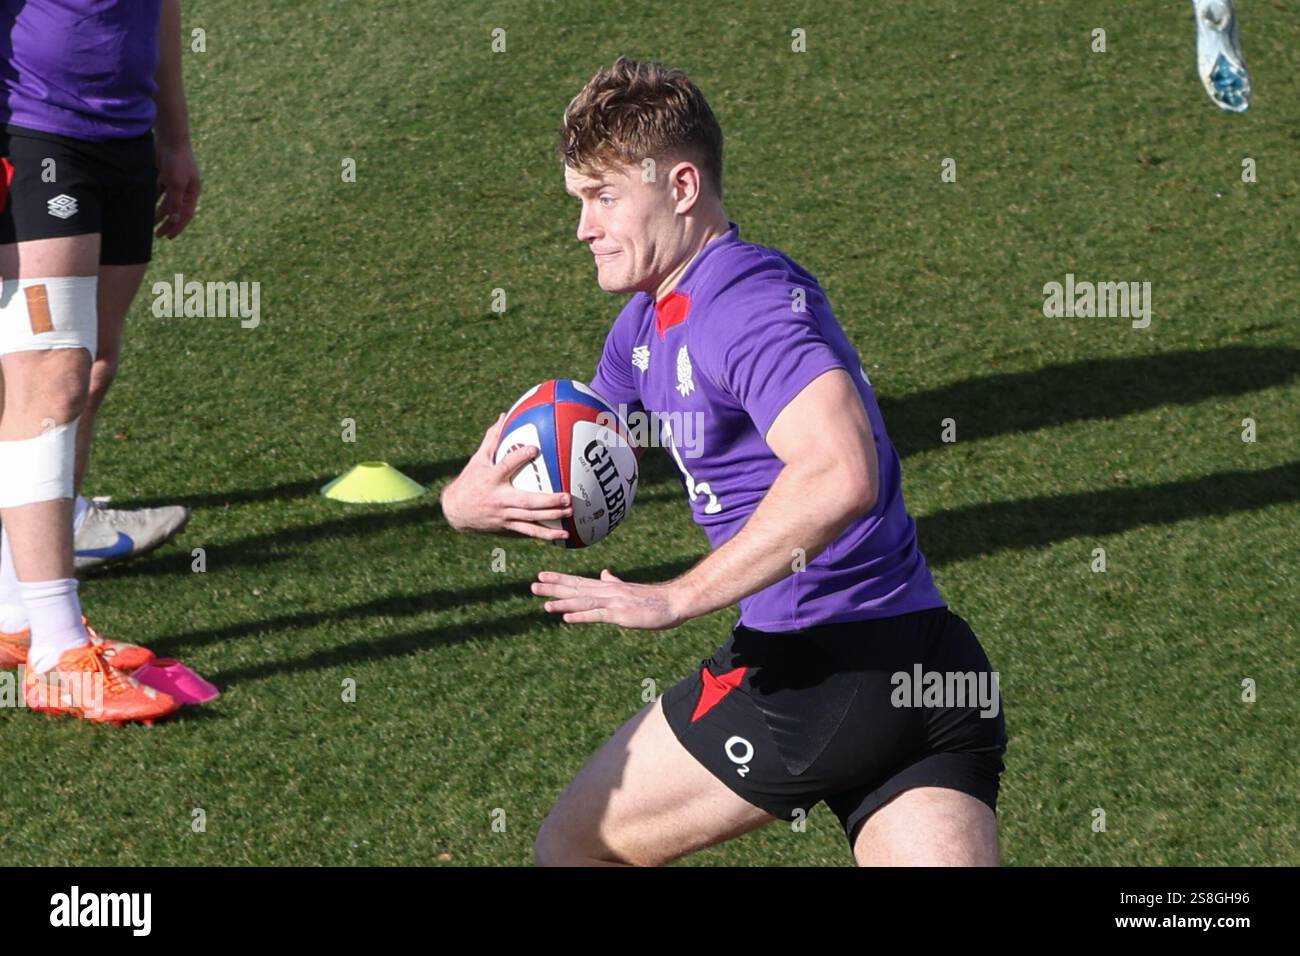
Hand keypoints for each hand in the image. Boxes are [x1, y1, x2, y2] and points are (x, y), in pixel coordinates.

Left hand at [154, 138, 200, 238]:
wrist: (171, 138)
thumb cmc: (177, 160)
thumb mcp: (176, 184)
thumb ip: (175, 203)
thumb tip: (174, 221)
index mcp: (192, 193)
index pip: (185, 215)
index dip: (177, 227)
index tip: (168, 237)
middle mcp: (185, 189)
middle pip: (175, 210)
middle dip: (166, 223)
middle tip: (157, 235)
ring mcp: (175, 182)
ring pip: (166, 202)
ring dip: (159, 212)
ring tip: (149, 222)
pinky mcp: (165, 174)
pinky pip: (159, 191)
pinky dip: (154, 199)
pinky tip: (146, 204)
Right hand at [440, 413, 572, 541]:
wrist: (456, 511)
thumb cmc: (470, 480)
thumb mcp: (477, 460)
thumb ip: (493, 439)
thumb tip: (504, 416)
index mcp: (491, 479)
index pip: (506, 466)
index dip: (519, 457)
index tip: (535, 448)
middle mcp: (499, 499)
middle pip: (526, 502)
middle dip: (548, 501)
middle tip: (567, 497)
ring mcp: (504, 515)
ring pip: (530, 519)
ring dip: (551, 518)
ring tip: (569, 513)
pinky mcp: (507, 526)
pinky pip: (528, 531)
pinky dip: (545, 534)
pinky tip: (563, 535)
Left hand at [531, 568, 687, 629]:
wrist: (675, 601)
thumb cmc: (654, 599)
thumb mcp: (630, 589)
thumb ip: (614, 582)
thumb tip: (604, 573)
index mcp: (608, 587)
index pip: (579, 581)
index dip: (560, 578)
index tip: (542, 575)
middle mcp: (608, 592)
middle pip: (576, 589)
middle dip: (554, 587)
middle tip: (532, 585)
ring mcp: (614, 602)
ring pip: (583, 602)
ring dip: (562, 602)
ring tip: (543, 603)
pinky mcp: (621, 614)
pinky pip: (597, 615)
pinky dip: (581, 616)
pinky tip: (566, 618)